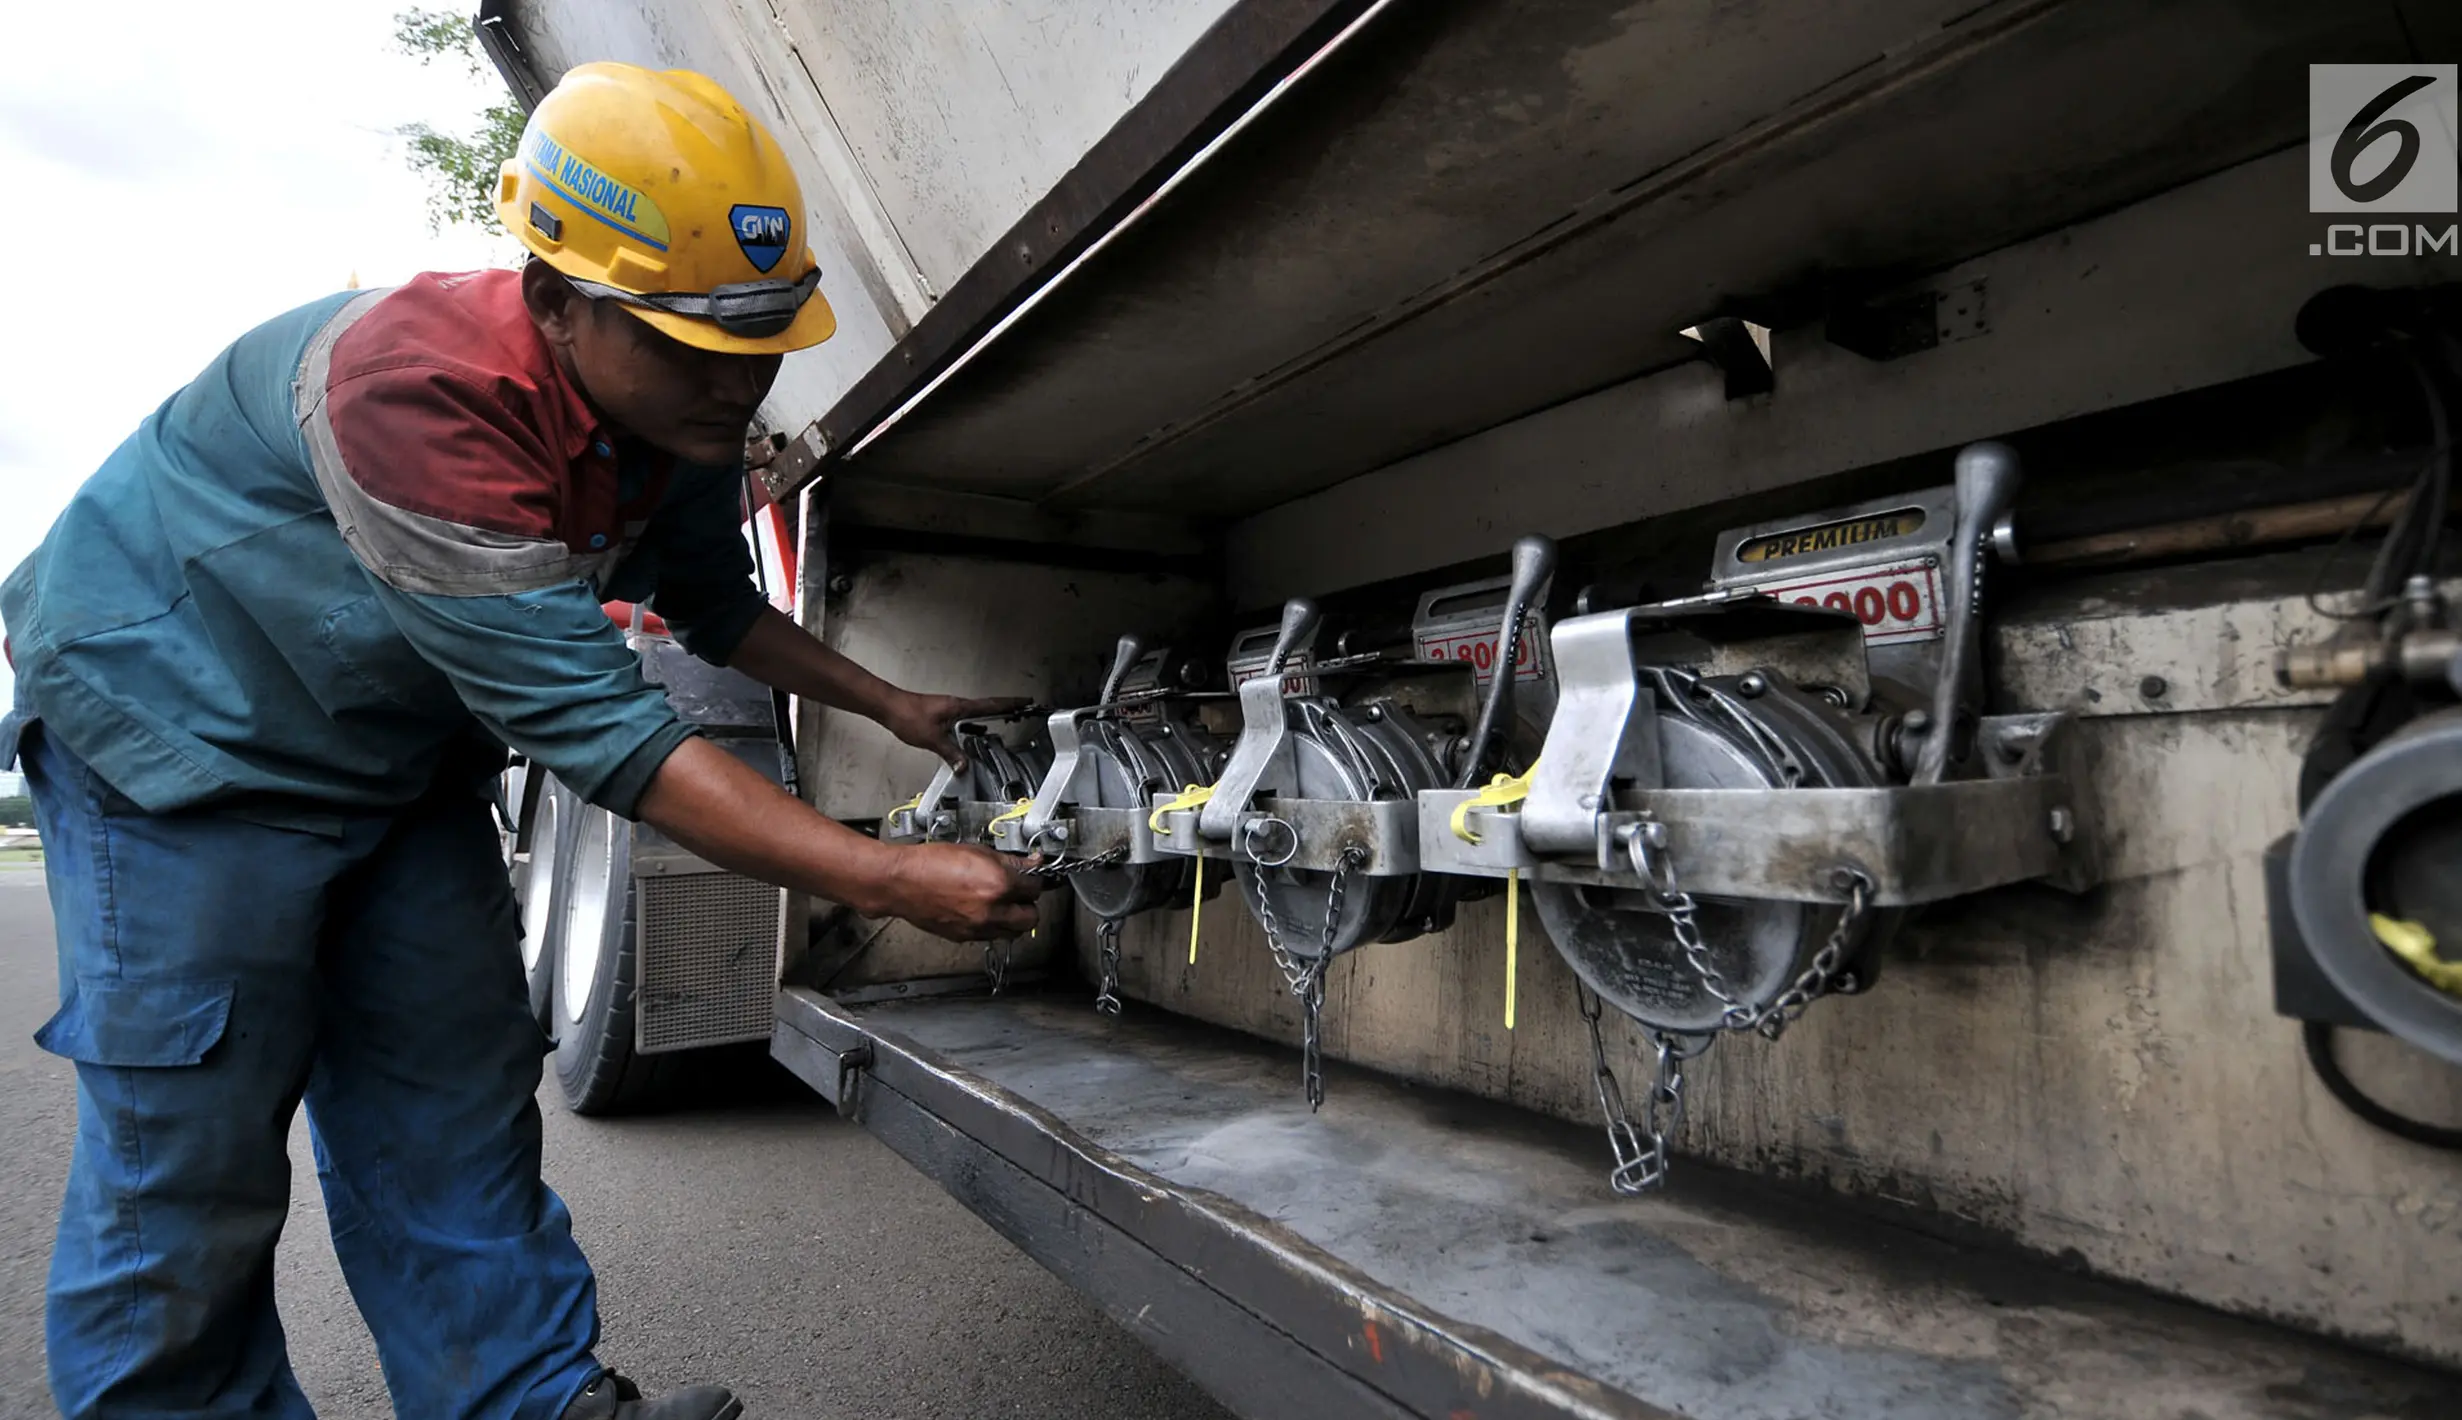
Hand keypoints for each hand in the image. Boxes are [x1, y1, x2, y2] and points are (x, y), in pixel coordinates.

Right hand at [876, 843, 1043, 939]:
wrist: (900, 882)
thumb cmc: (929, 862)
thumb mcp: (975, 850)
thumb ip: (1008, 860)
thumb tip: (1029, 864)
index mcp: (998, 883)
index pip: (1035, 886)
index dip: (1035, 878)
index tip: (1033, 875)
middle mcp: (992, 909)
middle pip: (1031, 917)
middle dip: (1029, 904)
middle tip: (1022, 892)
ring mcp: (979, 926)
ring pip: (1015, 932)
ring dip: (1015, 919)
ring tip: (1005, 904)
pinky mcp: (966, 936)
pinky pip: (992, 936)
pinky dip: (994, 925)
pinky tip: (985, 911)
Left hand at [884, 692, 1033, 768]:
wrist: (889, 707)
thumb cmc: (907, 715)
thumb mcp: (933, 739)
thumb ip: (951, 753)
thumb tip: (964, 765)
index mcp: (959, 707)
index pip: (991, 704)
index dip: (1010, 703)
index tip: (1025, 701)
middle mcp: (956, 705)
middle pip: (987, 707)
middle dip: (1005, 709)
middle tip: (1020, 710)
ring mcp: (948, 708)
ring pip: (974, 713)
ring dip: (989, 716)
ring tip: (1002, 721)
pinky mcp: (941, 714)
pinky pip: (963, 719)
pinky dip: (972, 725)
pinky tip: (971, 733)